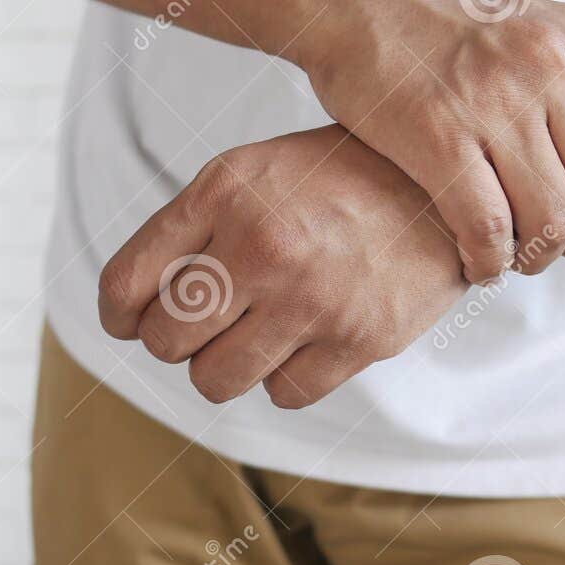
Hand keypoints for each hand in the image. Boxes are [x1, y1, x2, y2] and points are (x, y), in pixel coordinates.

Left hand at [97, 126, 466, 407]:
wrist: (446, 185)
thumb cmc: (335, 178)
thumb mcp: (253, 170)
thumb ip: (193, 225)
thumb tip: (133, 305)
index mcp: (224, 192)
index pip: (126, 283)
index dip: (118, 314)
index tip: (129, 320)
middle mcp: (263, 244)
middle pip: (165, 341)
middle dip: (173, 340)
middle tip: (201, 325)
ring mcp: (312, 297)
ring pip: (215, 380)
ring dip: (221, 367)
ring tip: (247, 338)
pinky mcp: (360, 339)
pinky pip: (283, 395)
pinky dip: (282, 378)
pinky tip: (299, 342)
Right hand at [293, 0, 564, 283]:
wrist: (355, 3)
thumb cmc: (447, 28)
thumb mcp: (538, 26)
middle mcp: (552, 63)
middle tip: (558, 250)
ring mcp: (495, 98)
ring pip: (551, 219)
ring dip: (537, 257)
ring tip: (517, 257)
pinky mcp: (438, 133)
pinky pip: (487, 227)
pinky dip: (488, 261)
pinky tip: (477, 260)